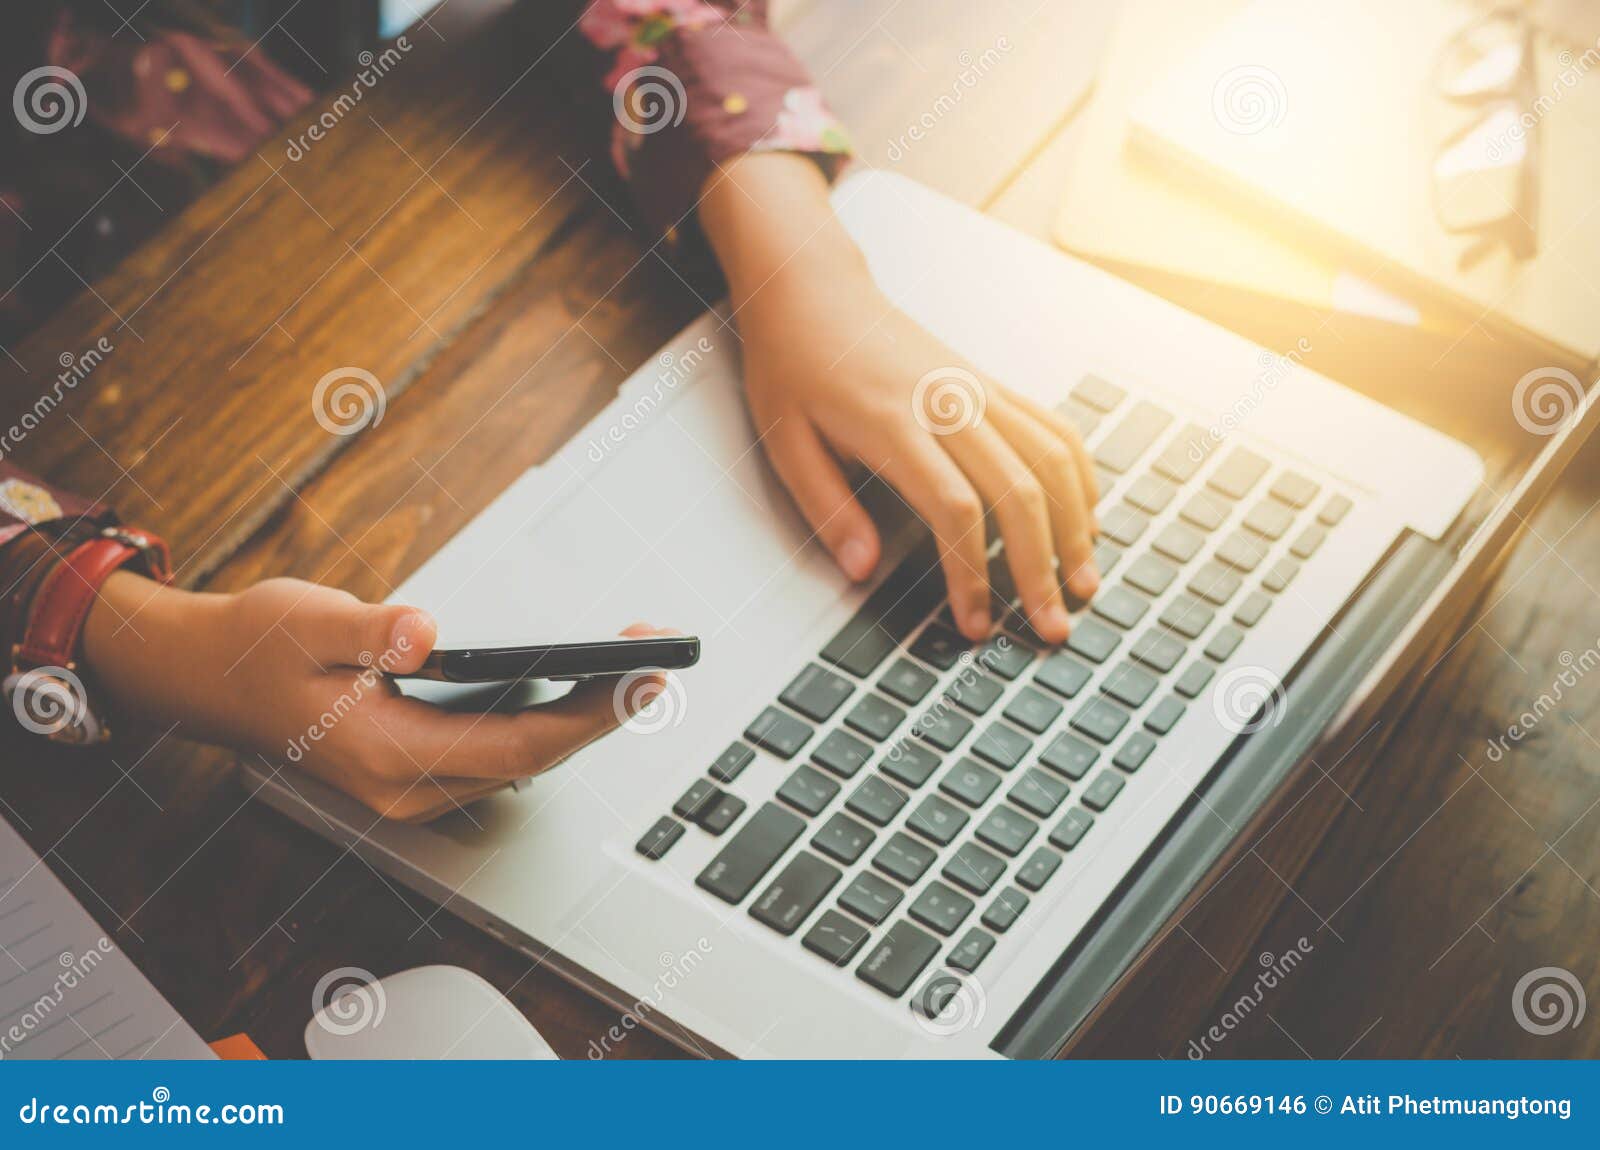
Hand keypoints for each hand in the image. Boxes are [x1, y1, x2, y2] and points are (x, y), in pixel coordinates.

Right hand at [83, 573, 670, 821]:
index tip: (643, 680)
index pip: (516, 746)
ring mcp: (413, 785)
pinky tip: (578, 683)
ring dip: (582, 717)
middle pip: (534, 759)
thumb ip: (368, 629)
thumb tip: (425, 632)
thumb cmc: (257, 646)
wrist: (209, 676)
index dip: (589, 716)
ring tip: (633, 664)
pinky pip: (500, 754)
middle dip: (604, 711)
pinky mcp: (417, 769)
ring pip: (521, 761)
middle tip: (660, 660)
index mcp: (387, 754)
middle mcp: (408, 785)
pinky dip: (547, 721)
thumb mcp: (305, 621)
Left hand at [700, 155, 1097, 643]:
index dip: (973, 572)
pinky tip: (1085, 520)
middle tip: (1051, 625)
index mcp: (893, 422)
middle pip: (1018, 491)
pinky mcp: (991, 383)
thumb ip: (826, 508)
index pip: (955, 507)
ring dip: (1076, 527)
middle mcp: (948, 401)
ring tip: (1083, 583)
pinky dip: (1079, 478)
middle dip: (1041, 567)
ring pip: (1051, 459)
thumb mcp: (784, 441)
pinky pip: (1054, 429)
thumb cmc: (794, 363)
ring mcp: (978, 389)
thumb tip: (861, 571)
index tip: (976, 623)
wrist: (813, 288)